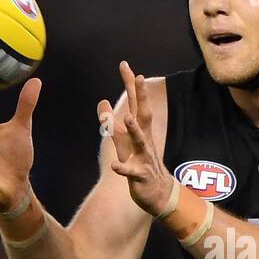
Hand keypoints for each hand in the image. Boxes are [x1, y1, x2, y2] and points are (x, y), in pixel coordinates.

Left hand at [98, 61, 173, 216]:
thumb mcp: (123, 142)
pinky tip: (114, 166)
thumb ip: (111, 122)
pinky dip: (123, 168)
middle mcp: (144, 140)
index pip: (135, 103)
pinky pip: (131, 172)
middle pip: (144, 114)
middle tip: (139, 77)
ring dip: (135, 130)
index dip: (130, 85)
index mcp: (140, 131)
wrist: (158, 194)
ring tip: (128, 118)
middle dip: (142, 97)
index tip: (124, 65)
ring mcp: (144, 157)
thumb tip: (101, 101)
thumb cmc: (140, 165)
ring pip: (140, 141)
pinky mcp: (140, 176)